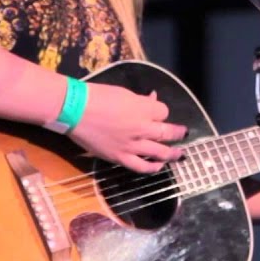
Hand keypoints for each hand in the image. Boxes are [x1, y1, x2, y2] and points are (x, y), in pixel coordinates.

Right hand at [68, 84, 185, 172]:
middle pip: (167, 132)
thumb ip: (140, 101)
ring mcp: (133, 145)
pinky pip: (141, 166)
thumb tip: (151, 100)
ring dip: (172, 153)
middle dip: (178, 133)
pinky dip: (152, 167)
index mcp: (144, 108)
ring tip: (180, 154)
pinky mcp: (121, 158)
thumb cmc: (97, 96)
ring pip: (160, 152)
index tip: (157, 111)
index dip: (161, 111)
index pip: (163, 111)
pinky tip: (159, 166)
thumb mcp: (123, 92)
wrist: (75, 111)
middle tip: (184, 134)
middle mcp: (143, 128)